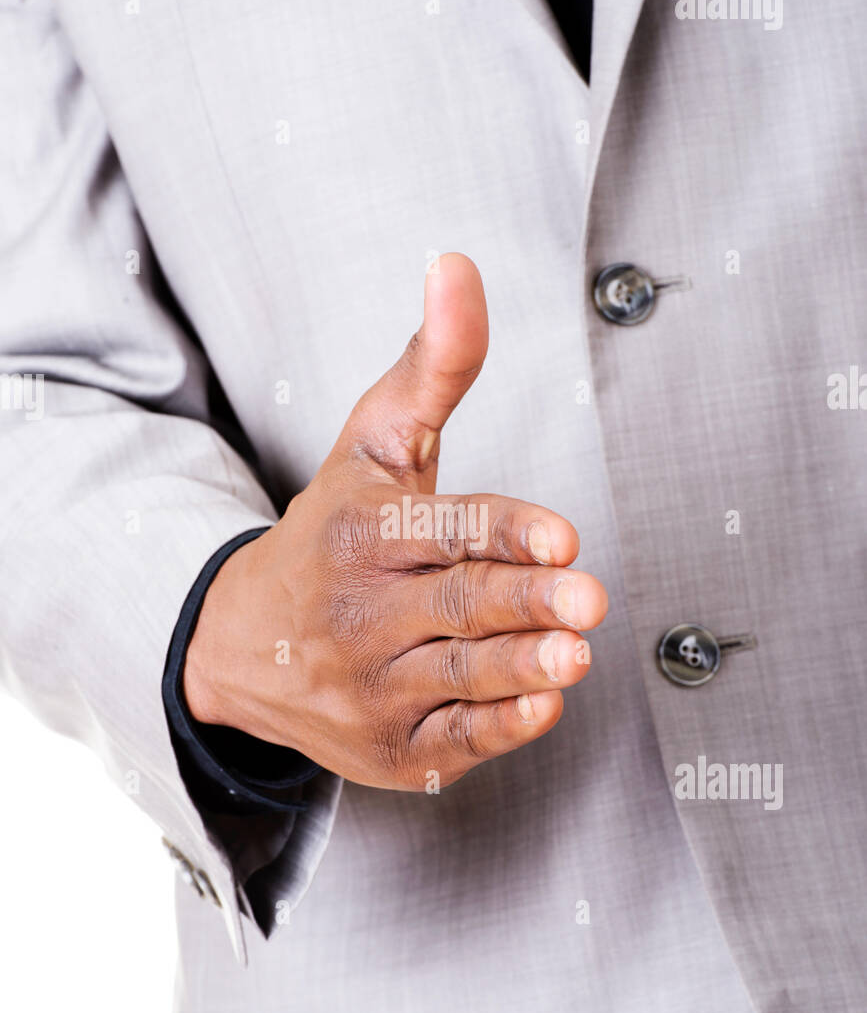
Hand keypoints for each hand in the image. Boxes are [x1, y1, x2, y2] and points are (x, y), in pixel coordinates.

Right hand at [183, 254, 607, 789]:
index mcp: (361, 532)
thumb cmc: (330, 535)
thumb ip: (432, 367)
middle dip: (525, 599)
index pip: (441, 528)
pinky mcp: (390, 747)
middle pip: (458, 602)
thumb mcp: (371, 446)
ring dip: (519, 666)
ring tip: (574, 655)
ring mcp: (372, 686)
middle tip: (586, 596)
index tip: (561, 535)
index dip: (503, 530)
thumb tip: (456, 265)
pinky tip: (541, 707)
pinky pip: (452, 742)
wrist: (242, 646)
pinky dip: (497, 728)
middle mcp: (361, 611)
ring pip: (458, 674)